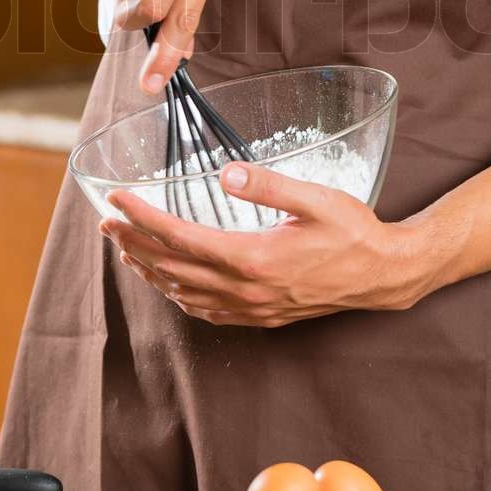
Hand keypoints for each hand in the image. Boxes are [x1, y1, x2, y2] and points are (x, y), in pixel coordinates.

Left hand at [99, 161, 434, 326]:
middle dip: (133, 242)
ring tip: (126, 248)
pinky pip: (206, 311)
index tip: (115, 199)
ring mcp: (251, 308)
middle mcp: (244, 289)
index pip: (178, 236)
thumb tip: (225, 173)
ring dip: (149, 269)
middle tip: (106, 221)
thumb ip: (267, 185)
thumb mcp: (315, 199)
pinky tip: (170, 282)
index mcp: (251, 258)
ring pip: (183, 292)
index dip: (141, 217)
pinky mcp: (261, 316)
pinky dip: (178, 294)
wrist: (383, 275)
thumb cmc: (353, 232)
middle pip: (171, 266)